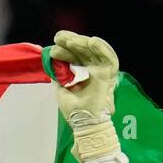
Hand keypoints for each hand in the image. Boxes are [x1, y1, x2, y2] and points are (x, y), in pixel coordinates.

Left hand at [49, 31, 120, 162]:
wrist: (85, 124)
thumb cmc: (74, 111)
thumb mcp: (61, 90)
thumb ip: (59, 76)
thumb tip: (53, 63)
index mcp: (82, 74)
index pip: (74, 56)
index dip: (64, 49)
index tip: (54, 47)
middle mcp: (92, 71)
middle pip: (83, 50)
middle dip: (71, 41)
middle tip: (58, 37)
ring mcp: (101, 72)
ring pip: (94, 52)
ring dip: (82, 43)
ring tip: (70, 40)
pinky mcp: (109, 76)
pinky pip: (110, 59)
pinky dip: (103, 48)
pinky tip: (92, 41)